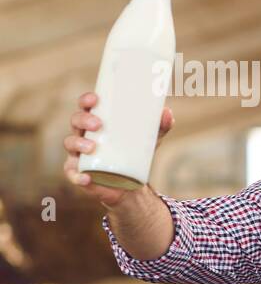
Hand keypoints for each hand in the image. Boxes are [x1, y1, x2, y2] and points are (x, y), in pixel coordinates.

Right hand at [64, 91, 174, 206]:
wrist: (130, 184)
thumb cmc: (135, 154)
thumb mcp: (149, 140)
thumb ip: (160, 126)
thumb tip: (167, 112)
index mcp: (95, 123)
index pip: (86, 107)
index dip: (86, 100)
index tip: (94, 99)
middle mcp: (83, 135)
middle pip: (75, 122)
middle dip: (84, 120)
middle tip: (98, 124)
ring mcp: (78, 154)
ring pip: (71, 144)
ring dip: (78, 143)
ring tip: (92, 147)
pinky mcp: (78, 173)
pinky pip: (72, 174)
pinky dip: (77, 176)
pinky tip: (86, 177)